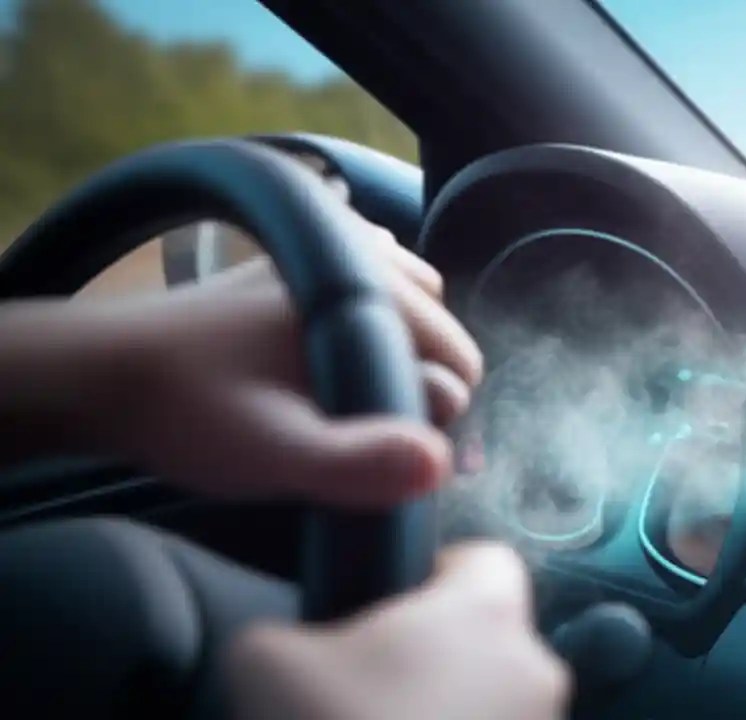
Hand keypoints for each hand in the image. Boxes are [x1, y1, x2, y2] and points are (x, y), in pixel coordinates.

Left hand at [0, 215, 480, 506]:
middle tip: (354, 430)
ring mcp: (331, 245)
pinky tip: (336, 356)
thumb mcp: (276, 454)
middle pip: (443, 334)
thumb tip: (439, 463)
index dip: (430, 419)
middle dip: (420, 385)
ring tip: (344, 400)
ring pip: (415, 311)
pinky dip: (375, 320)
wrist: (101, 372)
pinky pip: (377, 284)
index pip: (459, 363)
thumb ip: (357, 462)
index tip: (376, 450)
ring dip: (402, 356)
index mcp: (365, 290)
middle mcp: (359, 251)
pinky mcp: (304, 258)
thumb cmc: (192, 414)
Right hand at [227, 543, 569, 719]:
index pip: (485, 558)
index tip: (391, 606)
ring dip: (452, 713)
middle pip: (491, 638)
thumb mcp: (264, 662)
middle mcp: (535, 671)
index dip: (436, 572)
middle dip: (436, 657)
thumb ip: (284, 633)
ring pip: (497, 702)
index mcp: (486, 615)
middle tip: (370, 687)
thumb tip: (294, 650)